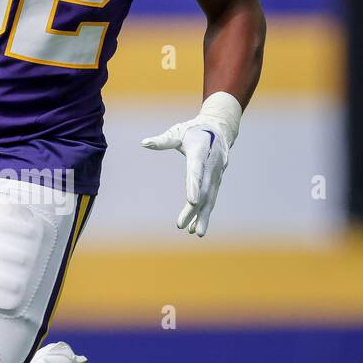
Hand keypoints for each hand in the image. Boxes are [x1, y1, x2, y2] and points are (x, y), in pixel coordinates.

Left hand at [141, 93, 240, 237]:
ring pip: (210, 197)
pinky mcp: (217, 180)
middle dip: (193, 209)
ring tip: (196, 233)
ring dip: (203, 216)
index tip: (192, 201)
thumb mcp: (177, 131)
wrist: (219, 129)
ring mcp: (217, 174)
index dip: (194, 186)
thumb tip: (143, 143)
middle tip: (181, 226)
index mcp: (201, 151)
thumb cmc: (193, 130)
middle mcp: (212, 165)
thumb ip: (163, 140)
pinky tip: (197, 227)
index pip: (197, 170)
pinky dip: (205, 212)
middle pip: (203, 189)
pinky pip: (211, 198)